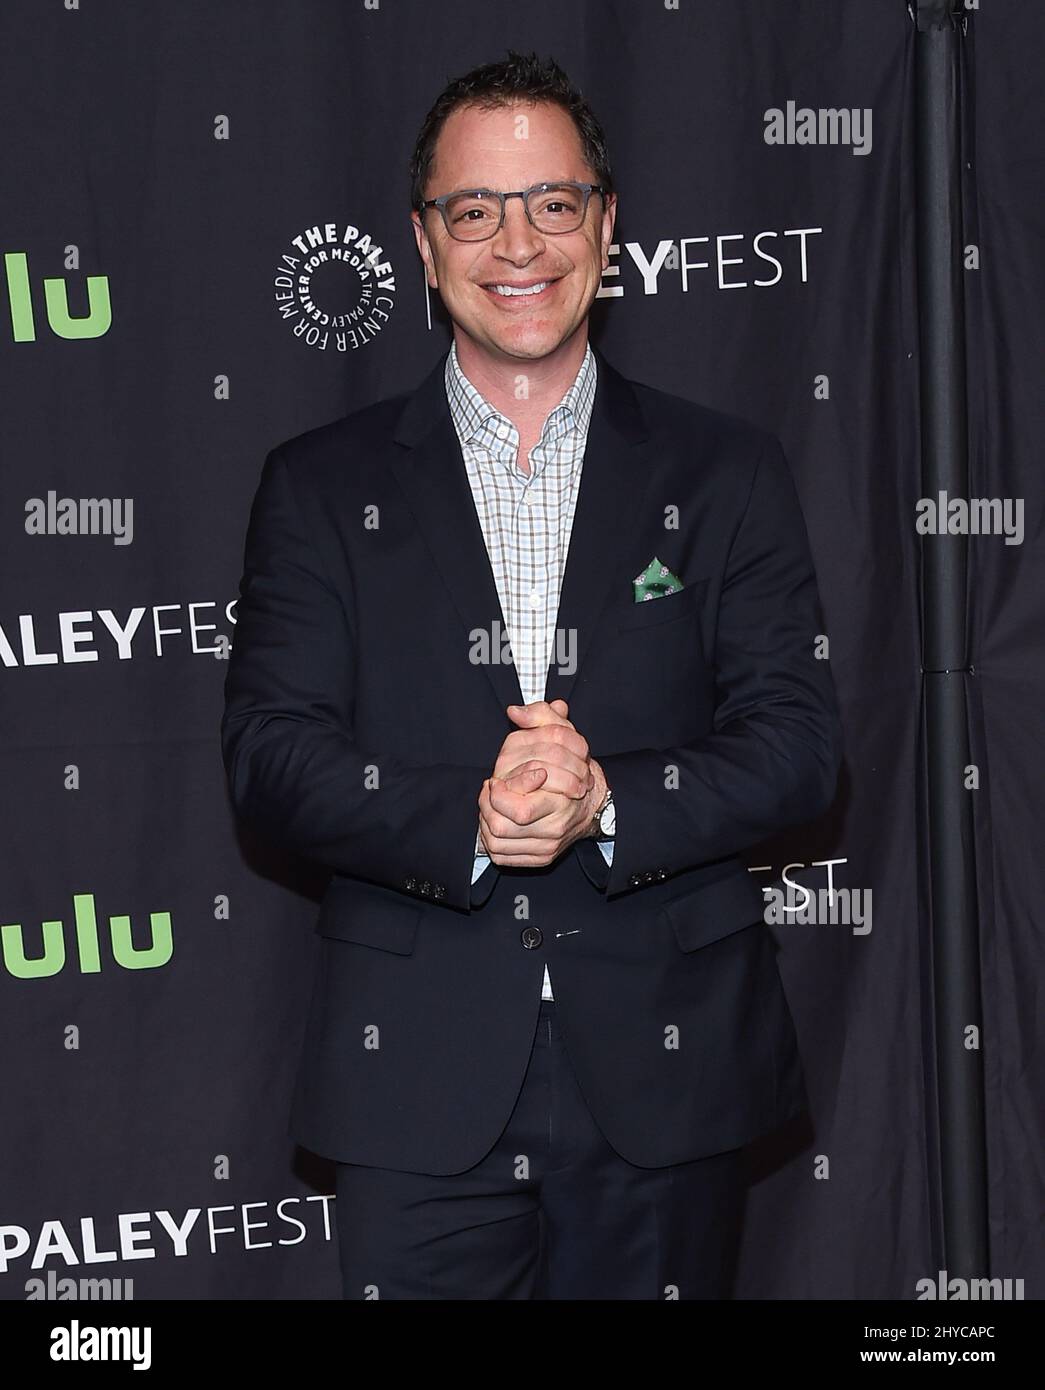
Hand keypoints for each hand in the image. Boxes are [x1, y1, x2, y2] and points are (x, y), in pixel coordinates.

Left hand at [478, 700, 607, 866]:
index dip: (499, 795)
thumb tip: (514, 712)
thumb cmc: (576, 766)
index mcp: (561, 801)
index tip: (496, 781)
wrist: (595, 803)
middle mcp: (556, 828)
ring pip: (499, 843)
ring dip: (485, 821)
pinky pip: (505, 856)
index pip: (518, 810)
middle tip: (489, 791)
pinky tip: (496, 820)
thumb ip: (540, 717)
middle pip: (503, 828)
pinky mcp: (541, 858)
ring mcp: (548, 846)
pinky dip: (493, 839)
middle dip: (487, 808)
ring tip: (489, 803)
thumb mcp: (562, 734)